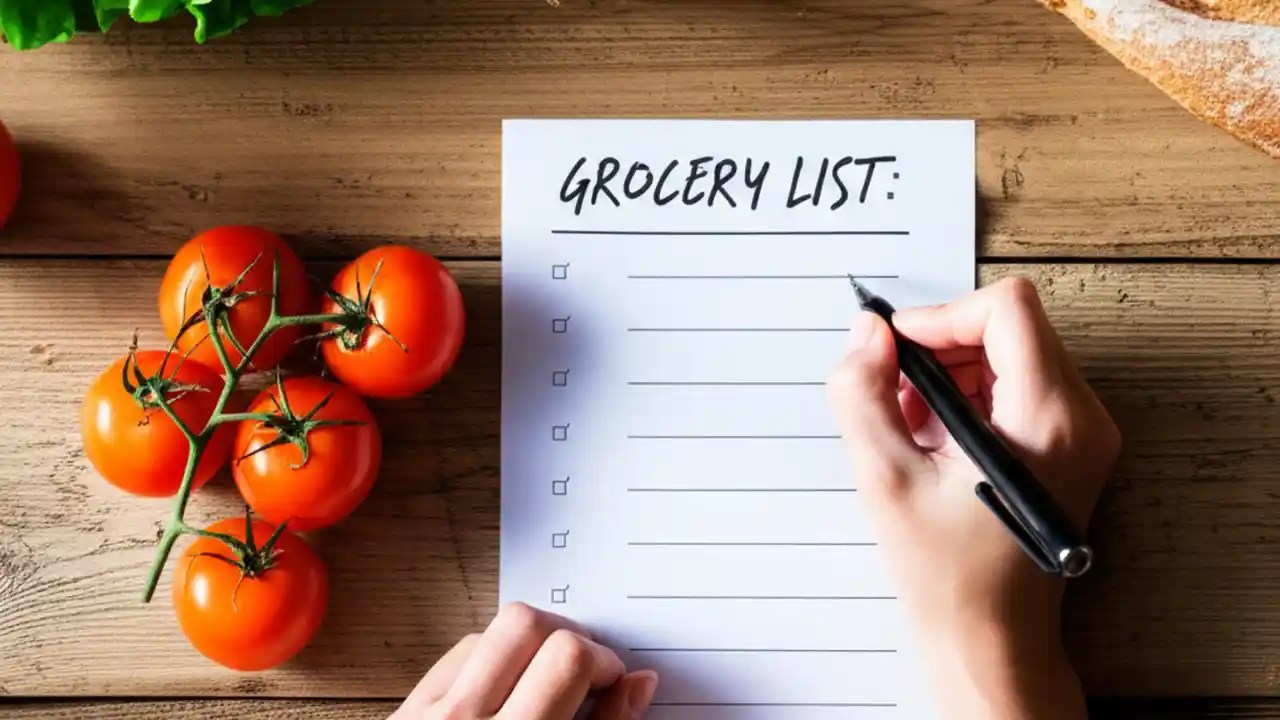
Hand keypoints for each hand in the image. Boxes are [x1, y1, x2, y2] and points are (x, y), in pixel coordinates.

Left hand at [390, 603, 657, 719]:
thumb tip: (638, 683)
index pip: (566, 656)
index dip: (602, 661)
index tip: (611, 682)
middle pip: (524, 624)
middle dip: (565, 639)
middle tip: (582, 673)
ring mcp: (422, 717)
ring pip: (485, 634)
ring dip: (525, 650)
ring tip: (543, 688)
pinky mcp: (400, 717)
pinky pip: (449, 662)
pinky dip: (484, 667)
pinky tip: (503, 699)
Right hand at [827, 278, 1119, 719]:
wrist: (992, 636)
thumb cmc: (950, 576)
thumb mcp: (886, 479)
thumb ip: (864, 395)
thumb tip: (867, 336)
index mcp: (1048, 418)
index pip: (1006, 308)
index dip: (941, 316)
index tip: (898, 349)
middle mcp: (1081, 417)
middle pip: (1008, 326)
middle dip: (941, 348)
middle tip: (895, 393)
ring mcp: (1082, 432)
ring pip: (1011, 352)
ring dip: (951, 373)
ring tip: (911, 425)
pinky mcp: (1069, 446)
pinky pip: (1017, 386)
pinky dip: (969, 396)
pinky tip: (935, 441)